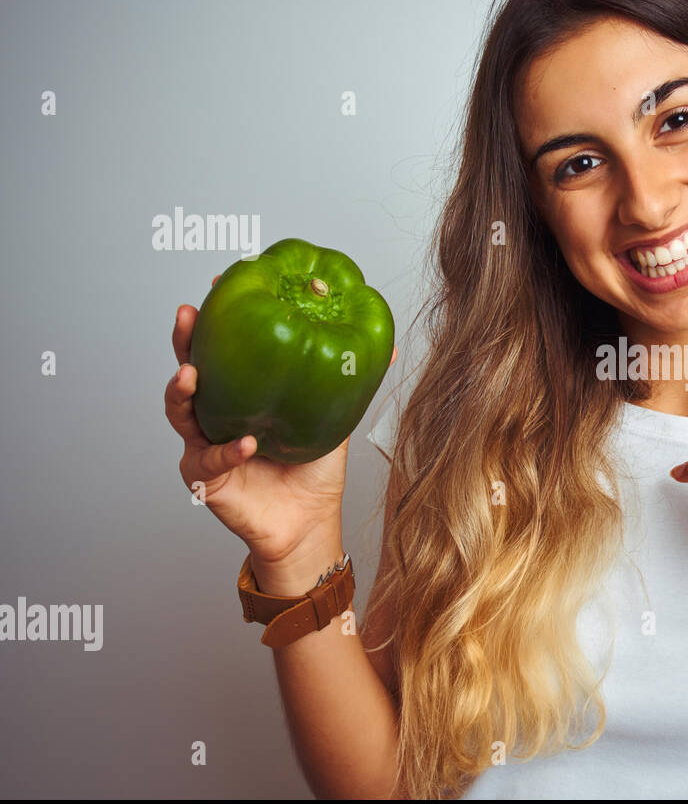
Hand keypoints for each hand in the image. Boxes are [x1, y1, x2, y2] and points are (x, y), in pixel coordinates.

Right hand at [164, 275, 397, 583]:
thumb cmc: (314, 469)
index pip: (223, 346)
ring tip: (191, 373)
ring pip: (180, 410)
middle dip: (184, 340)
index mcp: (241, 391)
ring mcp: (203, 442)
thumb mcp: (335, 416)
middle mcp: (215, 412)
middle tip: (188, 315)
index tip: (219, 283)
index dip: (217, 315)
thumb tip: (391, 344)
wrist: (308, 520)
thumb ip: (351, 381)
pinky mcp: (203, 476)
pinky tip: (245, 443)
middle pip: (188, 367)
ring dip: (183, 390)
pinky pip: (210, 460)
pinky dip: (227, 450)